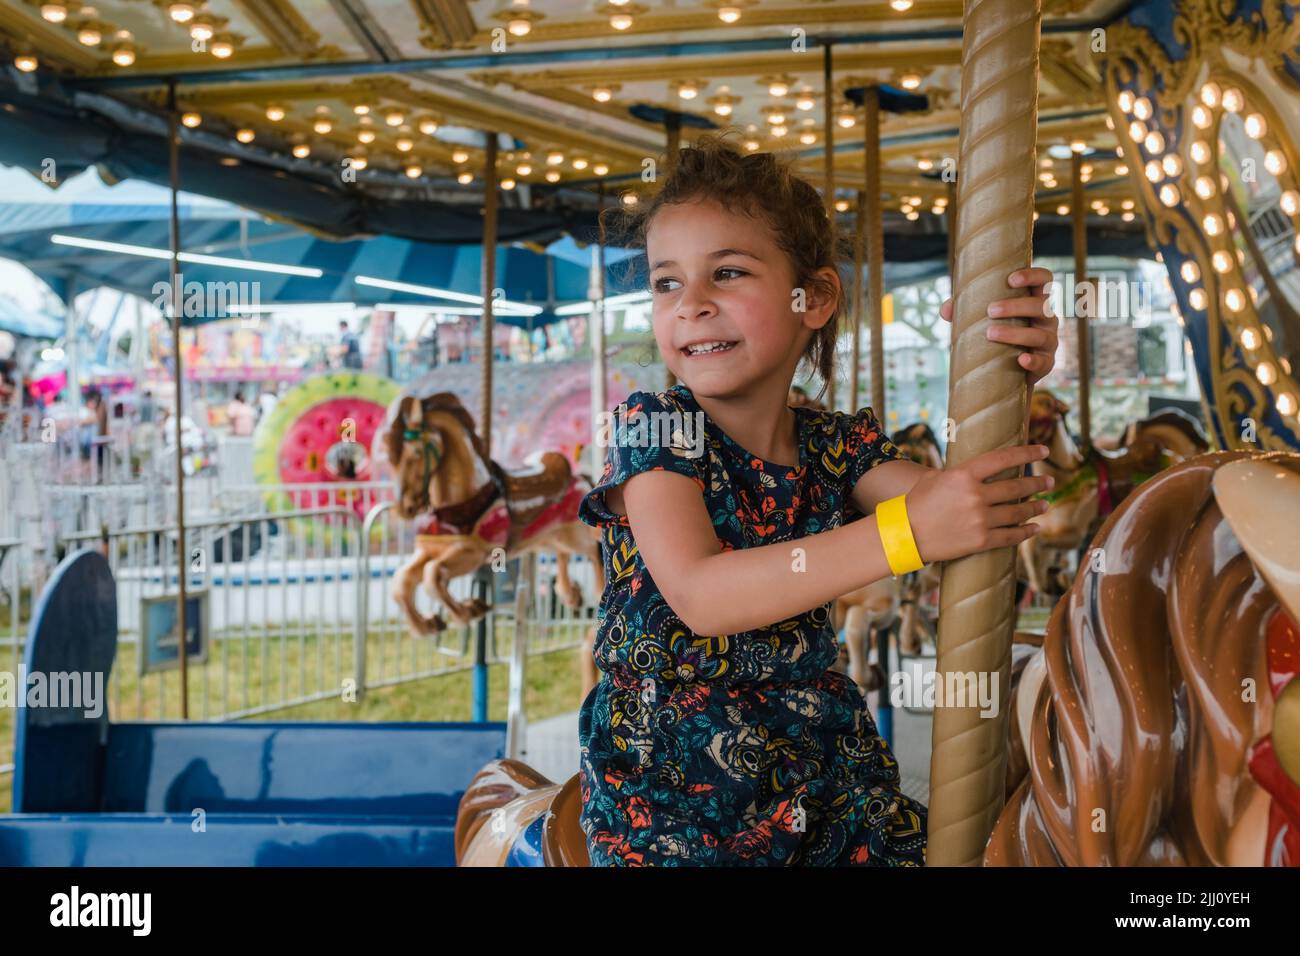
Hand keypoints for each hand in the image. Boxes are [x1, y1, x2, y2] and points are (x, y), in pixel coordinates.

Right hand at [901, 445, 1053, 563]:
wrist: (904, 534)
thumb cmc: (916, 503)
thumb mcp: (934, 478)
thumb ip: (960, 473)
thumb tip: (979, 469)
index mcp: (964, 475)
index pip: (1003, 459)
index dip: (1027, 453)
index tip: (1043, 450)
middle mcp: (975, 495)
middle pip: (1016, 487)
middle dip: (1037, 484)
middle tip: (1049, 482)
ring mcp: (980, 519)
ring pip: (1017, 512)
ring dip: (1035, 508)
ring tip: (1045, 504)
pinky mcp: (981, 541)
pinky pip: (1011, 536)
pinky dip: (1026, 532)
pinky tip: (1034, 528)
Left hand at [940, 266, 1059, 386]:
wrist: (1008, 371)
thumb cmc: (998, 333)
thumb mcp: (984, 319)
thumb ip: (965, 311)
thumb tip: (945, 310)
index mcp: (1035, 300)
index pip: (1044, 280)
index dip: (1032, 275)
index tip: (1011, 279)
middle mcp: (1047, 318)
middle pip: (1041, 306)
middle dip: (1016, 306)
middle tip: (990, 310)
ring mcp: (1049, 341)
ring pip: (1040, 334)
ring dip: (1016, 333)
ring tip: (990, 333)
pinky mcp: (1046, 363)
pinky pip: (1044, 362)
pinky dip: (1033, 361)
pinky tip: (1021, 359)